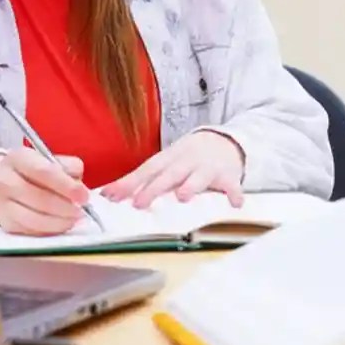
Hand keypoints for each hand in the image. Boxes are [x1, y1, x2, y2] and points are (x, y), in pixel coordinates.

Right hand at [0, 148, 89, 235]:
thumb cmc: (33, 171)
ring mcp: (2, 204)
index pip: (42, 171)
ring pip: (33, 218)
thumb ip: (68, 167)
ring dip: (59, 221)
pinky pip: (31, 230)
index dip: (65, 185)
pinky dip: (50, 229)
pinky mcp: (6, 224)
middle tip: (81, 211)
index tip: (83, 195)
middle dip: (64, 207)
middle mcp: (4, 179)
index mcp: (18, 157)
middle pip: (37, 197)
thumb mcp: (49, 160)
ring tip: (73, 219)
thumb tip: (79, 187)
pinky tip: (60, 224)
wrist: (3, 183)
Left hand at [101, 131, 245, 208]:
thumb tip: (110, 193)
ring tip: (182, 197)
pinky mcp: (228, 175)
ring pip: (198, 177)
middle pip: (168, 175)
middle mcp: (186, 161)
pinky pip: (232, 185)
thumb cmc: (188, 157)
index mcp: (168, 158)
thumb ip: (143, 178)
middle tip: (139, 203)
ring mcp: (207, 167)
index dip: (129, 182)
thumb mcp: (166, 162)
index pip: (146, 170)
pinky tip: (234, 204)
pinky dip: (234, 194)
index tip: (112, 195)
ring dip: (191, 186)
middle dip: (153, 188)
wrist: (224, 140)